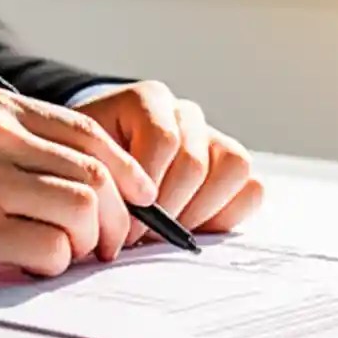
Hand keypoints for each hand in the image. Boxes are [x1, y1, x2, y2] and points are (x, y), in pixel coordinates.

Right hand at [0, 88, 157, 280]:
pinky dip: (55, 262)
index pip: (91, 135)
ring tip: (69, 254)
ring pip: (83, 210)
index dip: (128, 172)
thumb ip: (16, 140)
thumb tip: (87, 180)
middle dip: (120, 216)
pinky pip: (50, 248)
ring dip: (88, 242)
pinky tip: (32, 263)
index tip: (142, 199)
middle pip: (97, 175)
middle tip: (110, 243)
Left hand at [73, 81, 263, 246]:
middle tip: (143, 236)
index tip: (125, 223)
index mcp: (148, 100)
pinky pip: (252, 189)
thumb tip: (128, 222)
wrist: (104, 162)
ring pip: (234, 168)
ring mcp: (214, 137)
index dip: (146, 189)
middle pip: (195, 162)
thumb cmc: (93, 165)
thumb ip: (105, 180)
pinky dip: (226, 214)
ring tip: (169, 230)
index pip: (163, 140)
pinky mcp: (233, 167)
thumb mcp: (86, 163)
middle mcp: (186, 114)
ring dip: (200, 211)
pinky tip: (193, 225)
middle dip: (168, 210)